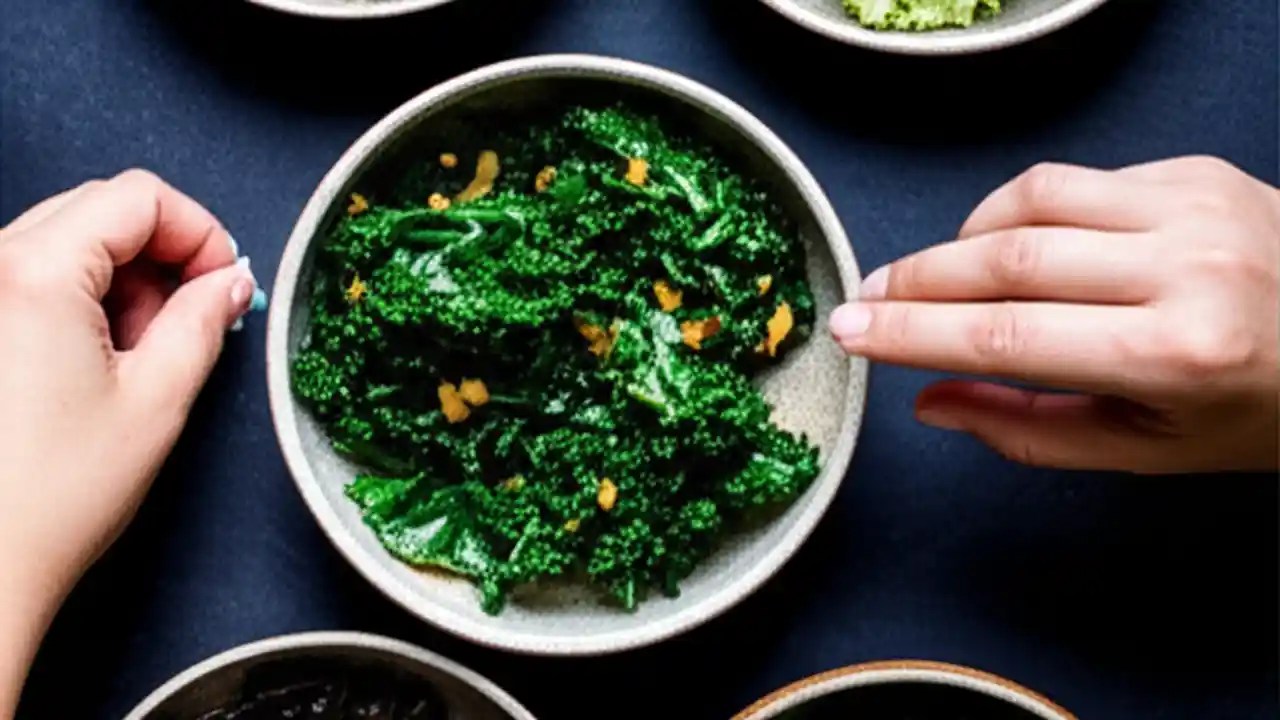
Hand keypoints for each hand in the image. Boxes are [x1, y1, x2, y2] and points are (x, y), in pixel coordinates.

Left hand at [0, 170, 264, 716]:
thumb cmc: (51, 496)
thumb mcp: (157, 398)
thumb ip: (204, 322)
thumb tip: (228, 283)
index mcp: (34, 275)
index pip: (137, 196)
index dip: (200, 230)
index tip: (224, 278)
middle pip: (101, 210)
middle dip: (163, 254)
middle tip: (195, 314)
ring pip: (70, 241)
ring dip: (123, 280)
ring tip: (142, 352)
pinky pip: (38, 276)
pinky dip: (84, 300)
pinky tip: (101, 359)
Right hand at [830, 156, 1278, 473]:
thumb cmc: (1258, 411)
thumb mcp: (1146, 450)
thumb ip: (1027, 430)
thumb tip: (929, 401)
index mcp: (1178, 356)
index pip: (1007, 335)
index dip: (911, 333)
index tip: (851, 330)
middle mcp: (1189, 268)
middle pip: (1007, 259)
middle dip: (916, 279)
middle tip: (866, 297)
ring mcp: (1196, 205)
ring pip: (1030, 200)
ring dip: (961, 238)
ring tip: (934, 276)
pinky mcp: (1195, 170)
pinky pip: (1075, 180)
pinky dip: (1020, 212)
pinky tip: (1012, 247)